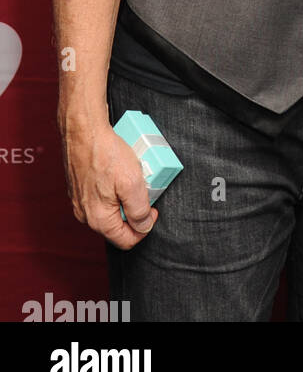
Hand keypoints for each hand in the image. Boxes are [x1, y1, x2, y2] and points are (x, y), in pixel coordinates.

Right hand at [60, 118, 157, 249]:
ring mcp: (80, 202)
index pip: (126, 240)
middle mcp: (86, 215)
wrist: (83, 131)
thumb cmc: (105, 154)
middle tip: (143, 188)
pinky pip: (102, 196)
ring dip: (125, 197)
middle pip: (118, 225)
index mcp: (99, 219)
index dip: (145, 227)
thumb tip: (143, 227)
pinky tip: (120, 171)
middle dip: (134, 209)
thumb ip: (139, 210)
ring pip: (111, 208)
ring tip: (133, 178)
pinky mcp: (80, 188)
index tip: (152, 208)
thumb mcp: (132, 183)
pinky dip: (114, 188)